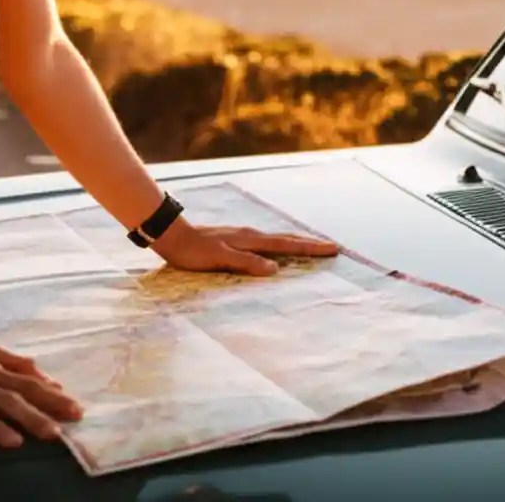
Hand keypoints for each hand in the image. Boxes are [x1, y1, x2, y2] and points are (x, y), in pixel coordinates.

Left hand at [152, 218, 339, 275]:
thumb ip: (247, 262)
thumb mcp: (220, 258)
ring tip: (312, 246)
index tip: (332, 248)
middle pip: (287, 238)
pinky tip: (278, 250)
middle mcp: (251, 235)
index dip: (310, 247)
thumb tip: (275, 269)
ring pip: (278, 239)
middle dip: (310, 243)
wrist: (172, 235)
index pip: (287, 244)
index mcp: (251, 239)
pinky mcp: (236, 240)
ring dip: (297, 243)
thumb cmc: (194, 251)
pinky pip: (267, 242)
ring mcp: (244, 236)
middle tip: (332, 247)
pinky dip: (281, 245)